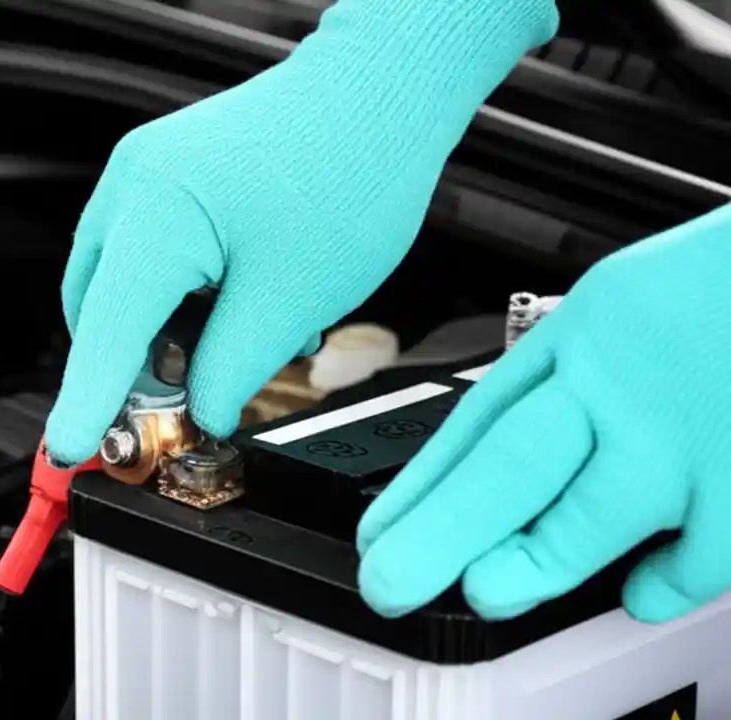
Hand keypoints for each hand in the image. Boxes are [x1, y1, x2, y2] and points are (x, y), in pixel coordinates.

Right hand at [41, 0, 557, 463]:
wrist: (383, 88)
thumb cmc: (352, 170)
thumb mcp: (291, 301)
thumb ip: (229, 371)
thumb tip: (200, 411)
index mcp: (156, 216)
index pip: (105, 334)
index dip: (86, 401)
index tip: (68, 450)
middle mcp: (134, 186)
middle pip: (100, 309)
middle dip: (135, 365)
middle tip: (185, 409)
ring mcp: (148, 171)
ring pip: (125, 283)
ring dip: (166, 328)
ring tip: (241, 337)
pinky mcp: (170, 170)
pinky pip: (150, 250)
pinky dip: (181, 292)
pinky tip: (238, 302)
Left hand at [358, 204, 730, 622]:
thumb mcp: (638, 295)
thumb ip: (588, 363)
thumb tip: (538, 443)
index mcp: (584, 332)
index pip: (480, 421)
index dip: (424, 486)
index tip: (382, 534)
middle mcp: (622, 382)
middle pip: (507, 466)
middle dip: (437, 533)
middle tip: (389, 583)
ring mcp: (685, 434)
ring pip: (585, 518)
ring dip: (528, 567)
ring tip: (486, 593)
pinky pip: (702, 555)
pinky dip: (667, 585)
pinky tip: (640, 594)